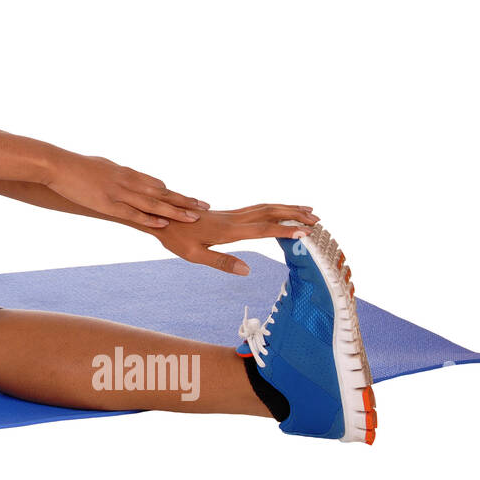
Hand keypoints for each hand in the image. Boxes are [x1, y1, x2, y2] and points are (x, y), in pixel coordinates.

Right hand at [45, 150, 208, 228]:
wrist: (57, 165)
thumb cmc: (74, 165)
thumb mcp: (100, 166)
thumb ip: (113, 172)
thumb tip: (121, 173)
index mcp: (125, 173)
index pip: (156, 184)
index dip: (175, 194)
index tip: (192, 199)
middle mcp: (128, 181)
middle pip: (162, 192)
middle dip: (184, 201)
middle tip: (205, 207)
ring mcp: (119, 193)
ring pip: (153, 203)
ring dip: (175, 211)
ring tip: (194, 217)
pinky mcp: (107, 203)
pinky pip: (132, 213)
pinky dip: (149, 218)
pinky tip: (163, 224)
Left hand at [142, 204, 319, 274]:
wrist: (161, 217)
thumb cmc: (175, 238)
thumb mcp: (195, 255)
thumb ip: (221, 262)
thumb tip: (247, 271)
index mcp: (228, 231)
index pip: (263, 229)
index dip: (285, 230)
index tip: (306, 232)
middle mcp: (233, 219)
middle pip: (269, 212)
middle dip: (294, 214)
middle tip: (317, 219)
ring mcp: (230, 216)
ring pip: (264, 208)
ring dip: (287, 208)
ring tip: (307, 211)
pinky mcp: (227, 215)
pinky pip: (256, 209)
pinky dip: (273, 209)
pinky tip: (279, 213)